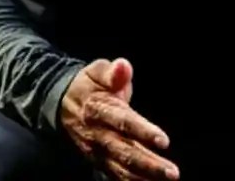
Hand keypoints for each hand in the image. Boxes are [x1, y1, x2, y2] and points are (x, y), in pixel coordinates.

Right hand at [60, 57, 179, 179]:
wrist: (62, 104)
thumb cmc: (89, 85)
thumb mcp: (97, 71)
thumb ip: (113, 72)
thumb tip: (123, 66)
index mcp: (99, 110)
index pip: (123, 122)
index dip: (143, 132)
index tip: (164, 141)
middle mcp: (98, 134)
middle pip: (124, 152)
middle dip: (149, 163)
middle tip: (172, 172)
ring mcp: (98, 151)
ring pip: (122, 167)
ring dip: (144, 176)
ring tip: (168, 179)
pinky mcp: (99, 160)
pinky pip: (116, 175)